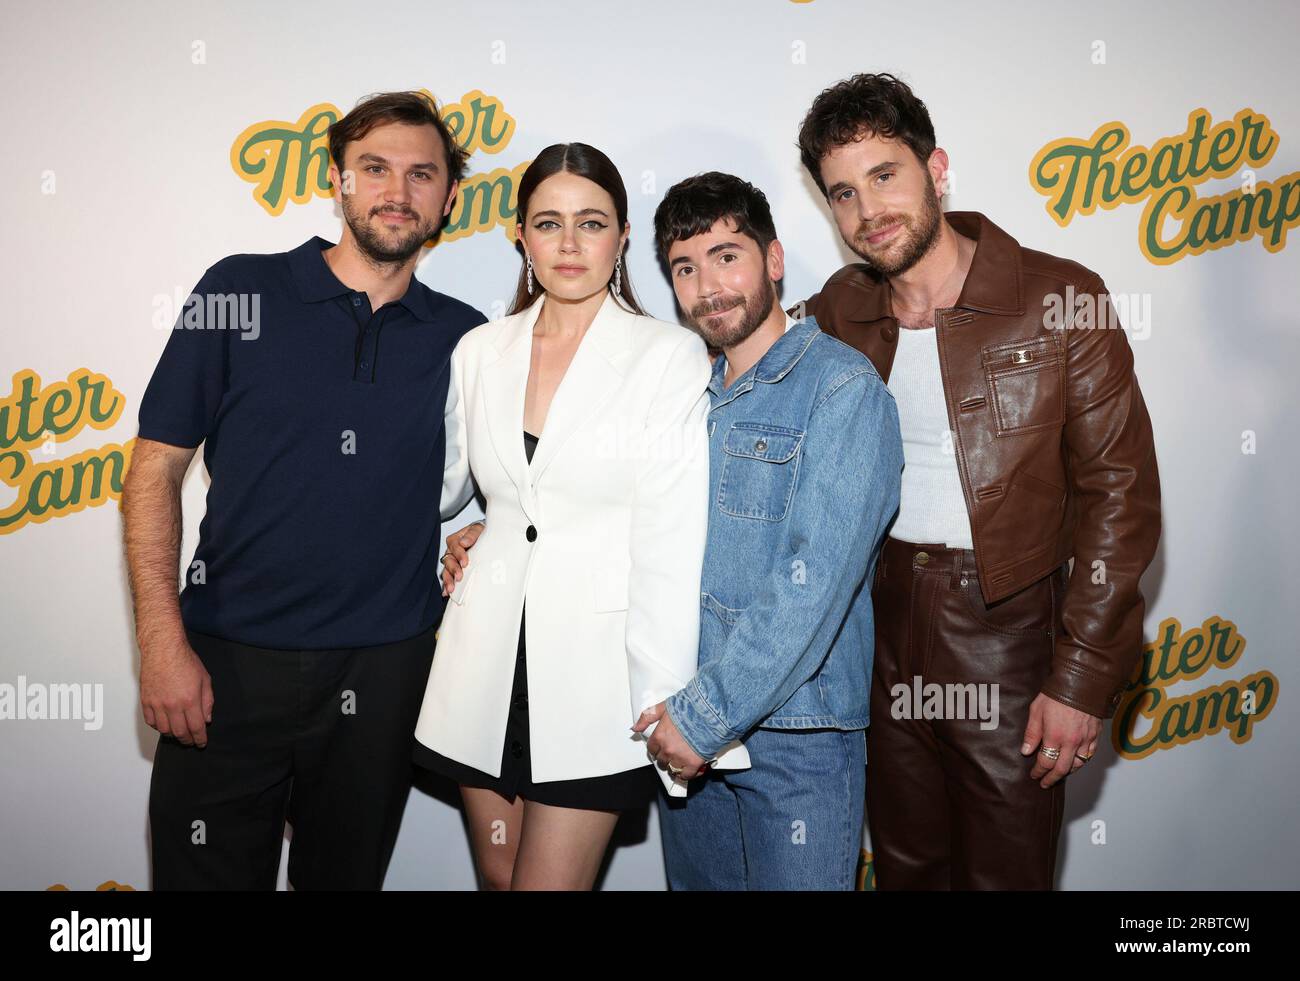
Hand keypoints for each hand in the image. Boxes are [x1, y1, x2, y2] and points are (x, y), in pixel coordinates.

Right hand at [140, 632, 213, 747]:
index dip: (200, 738)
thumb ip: (207, 701)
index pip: (196, 727)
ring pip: (164, 730)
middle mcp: (172, 705)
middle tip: (191, 741)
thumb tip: (207, 719)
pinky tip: (165, 724)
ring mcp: (157, 704)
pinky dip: (158, 727)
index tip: (201, 743)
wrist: (163, 649)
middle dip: (187, 740)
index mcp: (190, 700)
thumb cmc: (185, 660)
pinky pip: (150, 721)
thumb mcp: (205, 679)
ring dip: (173, 735)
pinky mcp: (145, 701)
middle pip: (180, 732)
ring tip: (179, 733)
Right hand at [441, 521, 484, 596]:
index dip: (459, 554)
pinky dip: (447, 585)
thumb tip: (464, 542)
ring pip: (446, 570)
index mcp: (456, 540)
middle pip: (448, 560)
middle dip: (453, 569)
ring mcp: (453, 561)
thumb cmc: (481, 534)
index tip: (465, 562)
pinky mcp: (456, 570)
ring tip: (451, 588)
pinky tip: (448, 592)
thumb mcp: (478, 529)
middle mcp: (452, 551)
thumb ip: (471, 534)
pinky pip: (449, 577)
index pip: (454, 546)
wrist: (488, 538)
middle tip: (459, 577)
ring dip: (449, 579)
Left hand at [632, 702, 707, 780]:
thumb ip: (647, 717)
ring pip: (671, 769)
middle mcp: (667, 749)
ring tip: (679, 760)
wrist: (710, 713)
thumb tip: (635, 727)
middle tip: (672, 752)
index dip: (656, 748)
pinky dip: (685, 774)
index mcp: (659, 736)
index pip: (651, 749)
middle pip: (660, 760)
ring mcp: (679, 757)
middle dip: (665, 757)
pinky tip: (687, 770)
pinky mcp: (693, 763)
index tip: (660, 747)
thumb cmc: (690, 707)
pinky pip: (685, 775)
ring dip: (674, 766)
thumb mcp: (664, 707)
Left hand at [1021, 692, 1101, 787]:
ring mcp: (1085, 740)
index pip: (1045, 763)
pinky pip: (1090, 755)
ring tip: (1059, 774)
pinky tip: (1076, 761)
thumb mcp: (1036, 711)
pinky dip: (1082, 762)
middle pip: (1062, 769)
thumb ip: (1031, 733)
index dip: (1038, 772)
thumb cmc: (1056, 695)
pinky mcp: (1096, 736)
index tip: (1034, 775)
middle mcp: (1071, 742)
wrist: (1081, 684)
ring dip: (1067, 771)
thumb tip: (1025, 751)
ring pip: (1078, 764)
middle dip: (1052, 778)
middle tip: (1045, 783)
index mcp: (1054, 737)